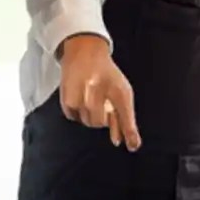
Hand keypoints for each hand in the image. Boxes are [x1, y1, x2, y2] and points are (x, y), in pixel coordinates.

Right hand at [58, 35, 140, 150]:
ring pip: (87, 122)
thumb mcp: (122, 91)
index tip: (133, 146)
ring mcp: (81, 95)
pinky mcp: (66, 98)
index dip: (129, 130)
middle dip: (103, 118)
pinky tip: (81, 96)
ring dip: (91, 115)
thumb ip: (124, 117)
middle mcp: (98, 90)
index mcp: (117, 88)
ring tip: (92, 97)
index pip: (125, 113)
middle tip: (103, 102)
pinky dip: (78, 111)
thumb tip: (124, 143)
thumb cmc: (107, 75)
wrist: (85, 53)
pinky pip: (74, 117)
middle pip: (101, 123)